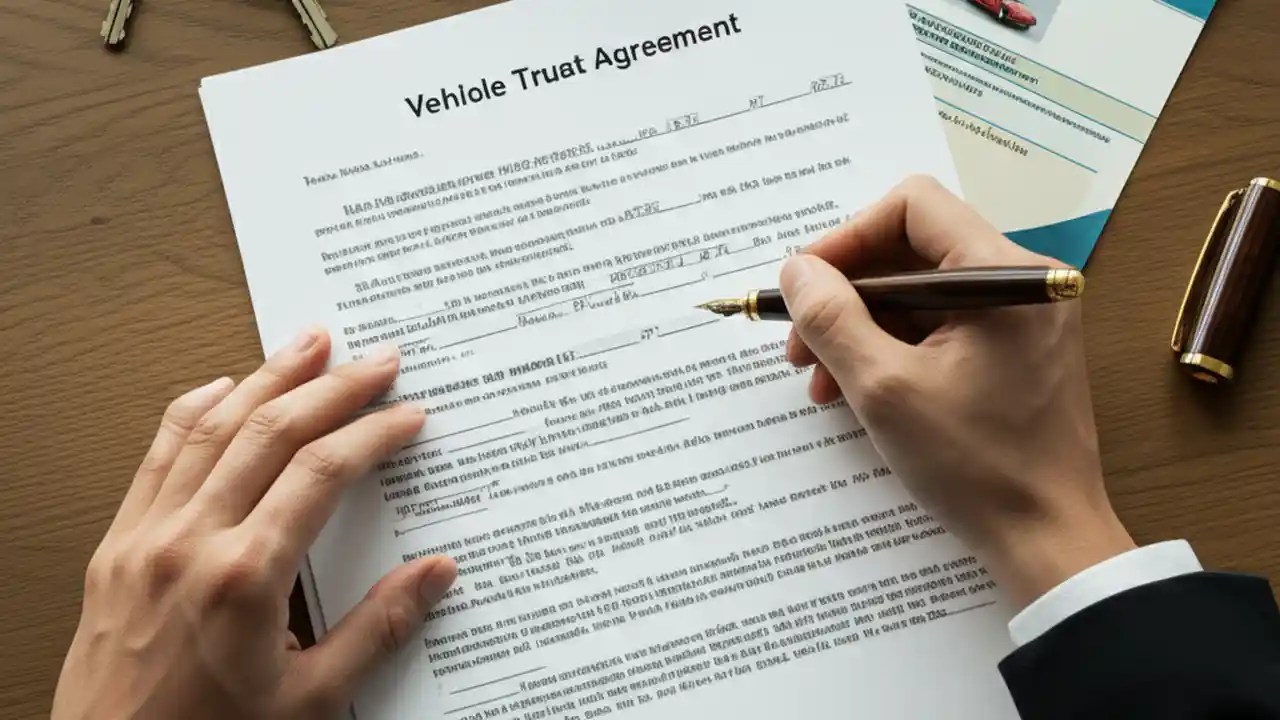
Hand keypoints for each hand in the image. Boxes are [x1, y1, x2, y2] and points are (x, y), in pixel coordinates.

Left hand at [52, 331, 456, 719]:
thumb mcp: (311, 702)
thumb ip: (379, 630)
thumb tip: (438, 573)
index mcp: (246, 578)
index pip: (322, 473)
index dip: (372, 433)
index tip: (407, 414)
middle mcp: (191, 542)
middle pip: (272, 433)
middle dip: (332, 387)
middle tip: (376, 359)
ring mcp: (147, 538)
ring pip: (213, 428)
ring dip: (266, 377)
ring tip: (307, 342)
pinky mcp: (117, 546)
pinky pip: (157, 457)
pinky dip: (193, 412)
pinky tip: (220, 385)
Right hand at [778, 176, 1134, 609]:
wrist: (1048, 540)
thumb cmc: (976, 466)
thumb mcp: (884, 389)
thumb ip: (833, 319)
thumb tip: (796, 269)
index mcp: (1005, 275)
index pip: (913, 206)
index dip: (847, 237)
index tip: (803, 285)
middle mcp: (1020, 282)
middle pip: (911, 250)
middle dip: (845, 293)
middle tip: (798, 342)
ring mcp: (1019, 317)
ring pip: (917, 293)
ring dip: (859, 327)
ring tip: (819, 380)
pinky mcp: (1011, 351)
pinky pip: (937, 327)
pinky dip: (891, 350)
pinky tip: (854, 390)